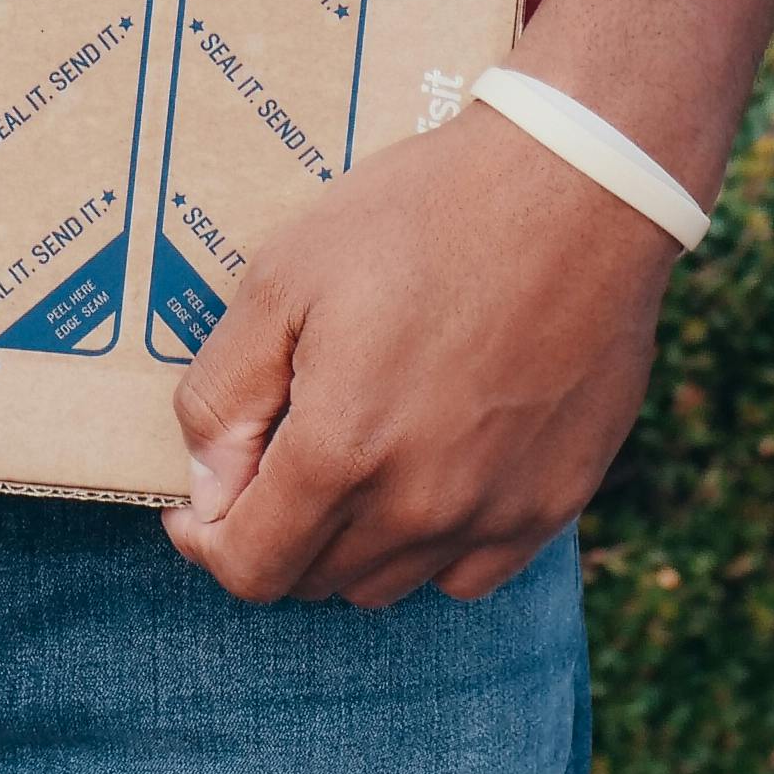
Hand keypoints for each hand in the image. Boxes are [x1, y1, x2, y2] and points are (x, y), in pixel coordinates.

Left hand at [164, 106, 671, 607]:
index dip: (207, 541)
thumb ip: (225, 394)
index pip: (250, 567)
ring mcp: (494, 513)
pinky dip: (430, 545)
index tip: (199, 505)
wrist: (575, 191)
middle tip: (274, 457)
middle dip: (273, 531)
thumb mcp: (285, 277)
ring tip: (353, 457)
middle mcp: (419, 507)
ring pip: (388, 582)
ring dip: (349, 541)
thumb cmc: (424, 217)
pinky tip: (427, 475)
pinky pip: (468, 572)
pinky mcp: (554, 504)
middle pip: (314, 578)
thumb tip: (205, 483)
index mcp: (342, 453)